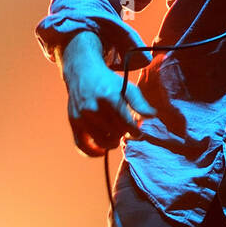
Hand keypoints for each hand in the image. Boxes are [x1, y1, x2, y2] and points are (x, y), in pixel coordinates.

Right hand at [61, 34, 152, 157]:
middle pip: (115, 133)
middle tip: (126, 131)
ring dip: (112, 142)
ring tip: (115, 136)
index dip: (134, 131)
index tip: (137, 133)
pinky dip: (93, 152)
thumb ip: (140, 103)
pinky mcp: (73, 122)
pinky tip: (102, 150)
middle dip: (124, 134)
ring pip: (102, 141)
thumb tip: (152, 116)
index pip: (125, 122)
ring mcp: (81, 116)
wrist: (82, 74)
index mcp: (108, 96)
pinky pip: (82, 146)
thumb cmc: (109, 83)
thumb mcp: (127, 87)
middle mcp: (93, 107)